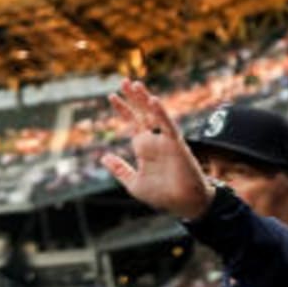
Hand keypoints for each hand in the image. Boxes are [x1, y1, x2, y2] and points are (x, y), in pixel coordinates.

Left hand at [100, 79, 215, 220]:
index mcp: (144, 147)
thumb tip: (104, 157)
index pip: (133, 123)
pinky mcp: (177, 145)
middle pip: (143, 113)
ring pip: (155, 115)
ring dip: (146, 99)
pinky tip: (153, 101)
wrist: (183, 205)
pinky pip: (168, 126)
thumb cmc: (162, 195)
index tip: (111, 96)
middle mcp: (155, 140)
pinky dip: (161, 113)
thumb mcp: (134, 183)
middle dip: (134, 97)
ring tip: (135, 84)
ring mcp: (166, 141)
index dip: (123, 109)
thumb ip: (120, 169)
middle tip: (124, 81)